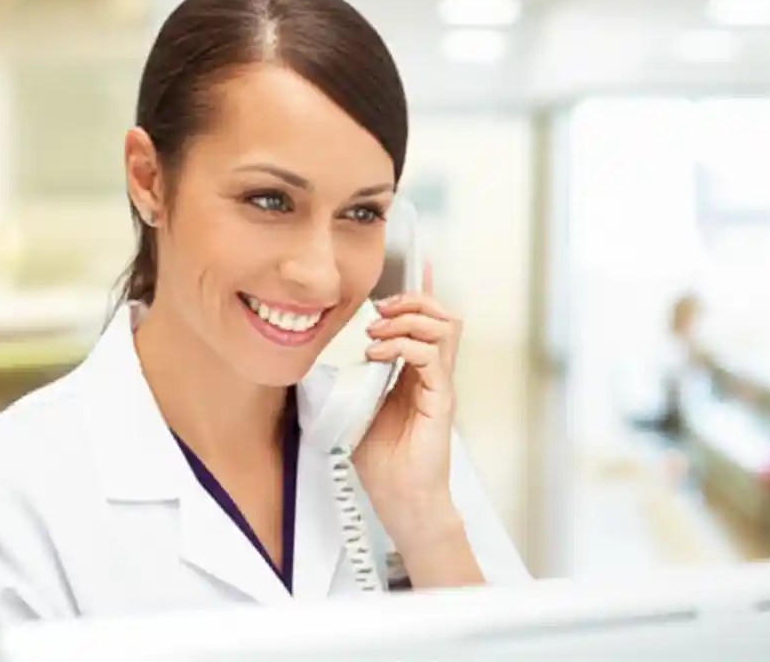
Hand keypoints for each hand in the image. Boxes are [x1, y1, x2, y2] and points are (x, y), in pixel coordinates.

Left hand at [352, 263, 463, 551]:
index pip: (427, 321)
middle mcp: (435, 374)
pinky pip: (434, 358)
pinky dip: (406, 346)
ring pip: (445, 328)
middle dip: (412, 301)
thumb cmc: (381, 459)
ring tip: (377, 332)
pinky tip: (379, 354)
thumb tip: (325, 357)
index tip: (403, 271)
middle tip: (379, 309)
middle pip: (443, 314)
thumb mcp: (358, 407)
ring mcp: (441, 386)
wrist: (400, 499)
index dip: (419, 292)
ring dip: (408, 320)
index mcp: (417, 371)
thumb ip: (353, 379)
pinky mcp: (442, 401)